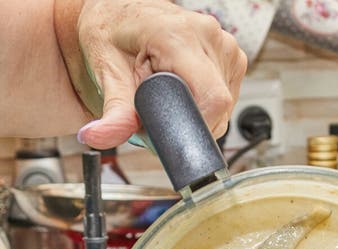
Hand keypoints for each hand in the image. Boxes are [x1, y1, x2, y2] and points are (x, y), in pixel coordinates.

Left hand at [55, 0, 246, 148]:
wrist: (119, 14)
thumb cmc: (112, 34)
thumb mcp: (106, 71)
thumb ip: (113, 112)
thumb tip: (97, 138)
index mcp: (179, 36)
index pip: (212, 100)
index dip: (194, 126)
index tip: (169, 130)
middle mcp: (208, 36)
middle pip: (218, 108)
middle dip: (190, 122)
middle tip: (159, 107)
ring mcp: (225, 44)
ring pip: (225, 107)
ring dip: (198, 113)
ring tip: (171, 92)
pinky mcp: (232, 55)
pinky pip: (227, 97)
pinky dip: (205, 102)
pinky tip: (186, 86)